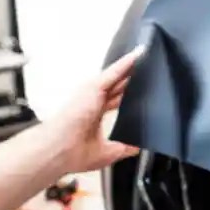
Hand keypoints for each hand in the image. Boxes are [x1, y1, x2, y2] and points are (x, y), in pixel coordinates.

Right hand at [47, 48, 142, 172]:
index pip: (114, 101)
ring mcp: (92, 93)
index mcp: (93, 115)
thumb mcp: (108, 152)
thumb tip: (137, 148)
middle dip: (130, 79)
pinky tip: (139, 55)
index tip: (141, 93)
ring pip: (116, 75)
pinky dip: (126, 63)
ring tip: (146, 56)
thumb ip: (125, 148)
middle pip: (116, 86)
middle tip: (149, 72)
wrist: (60, 151)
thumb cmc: (73, 154)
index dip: (127, 95)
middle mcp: (91, 101)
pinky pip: (114, 71)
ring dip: (130, 66)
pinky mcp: (94, 87)